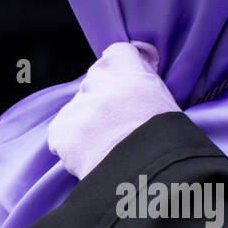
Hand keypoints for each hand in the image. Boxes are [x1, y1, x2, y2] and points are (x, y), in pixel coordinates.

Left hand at [47, 41, 178, 178]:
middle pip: (95, 84)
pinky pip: (62, 136)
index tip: (131, 87)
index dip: (124, 72)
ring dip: (89, 126)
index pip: (117, 54)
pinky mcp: (60, 131)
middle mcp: (94, 80)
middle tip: (122, 126)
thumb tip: (140, 61)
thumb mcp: (165, 97)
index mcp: (122, 65)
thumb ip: (145, 78)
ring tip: (110, 149)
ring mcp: (75, 106)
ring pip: (78, 112)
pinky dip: (73, 147)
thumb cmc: (167, 137)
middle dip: (105, 101)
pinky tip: (92, 159)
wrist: (150, 172)